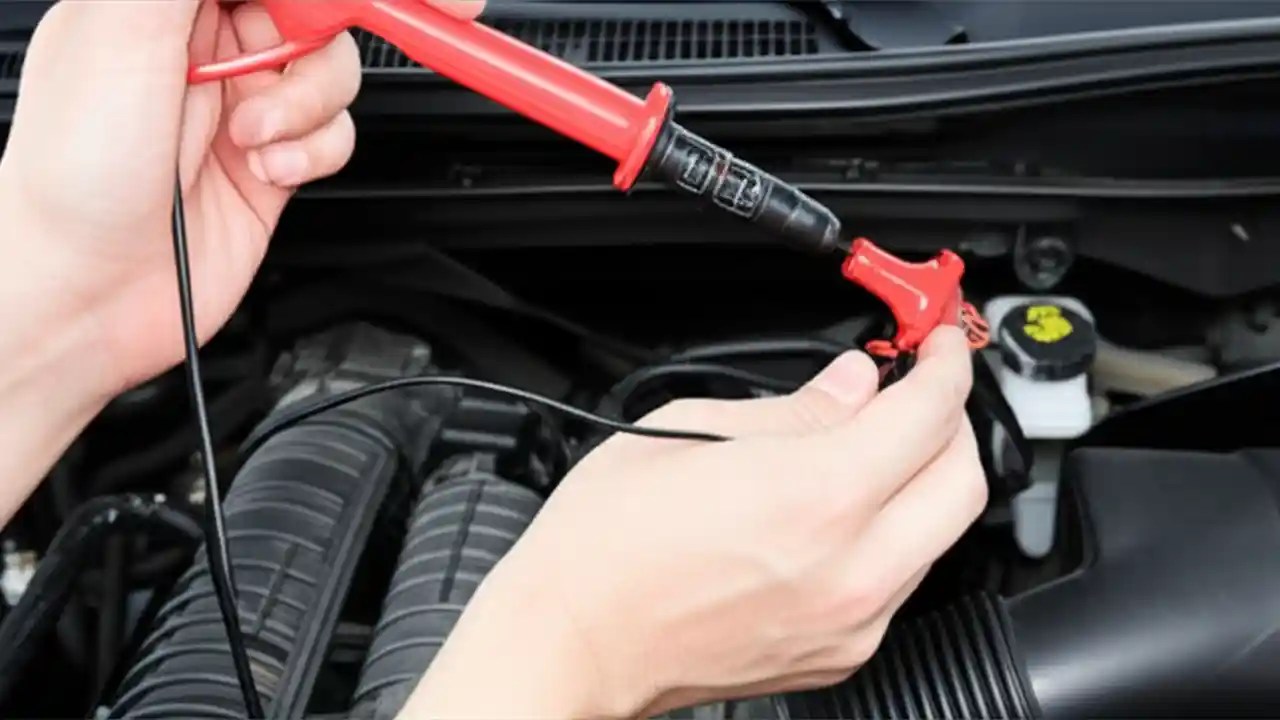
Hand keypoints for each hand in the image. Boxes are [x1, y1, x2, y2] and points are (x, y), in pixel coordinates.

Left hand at [0, 0, 361, 393]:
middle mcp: (203, 53)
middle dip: (317, 35)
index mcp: (155, 9)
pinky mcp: (276, 164)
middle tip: (305, 55)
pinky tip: (267, 170)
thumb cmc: (74, 177)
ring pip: (331, 72)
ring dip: (309, 104)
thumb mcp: (117, 35)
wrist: (92, 291)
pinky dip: (316, 153)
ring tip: (254, 136)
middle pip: (303, 14)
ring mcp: (244, 110)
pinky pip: (335, 135)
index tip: (317, 5)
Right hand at [404, 327, 986, 717]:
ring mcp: (852, 620)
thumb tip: (852, 384)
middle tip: (916, 391)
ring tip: (872, 448)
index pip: (930, 413)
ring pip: (942, 534)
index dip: (946, 362)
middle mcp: (851, 566)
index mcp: (816, 494)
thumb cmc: (606, 544)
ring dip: (924, 480)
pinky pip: (901, 580)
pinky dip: (893, 535)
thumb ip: (794, 408)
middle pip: (964, 478)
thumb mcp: (690, 431)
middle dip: (952, 421)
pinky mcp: (841, 654)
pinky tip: (843, 513)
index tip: (938, 344)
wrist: (573, 640)